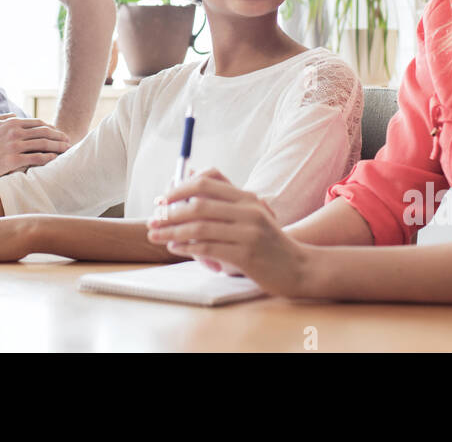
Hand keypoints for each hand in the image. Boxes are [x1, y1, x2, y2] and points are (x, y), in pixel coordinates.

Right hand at [0, 113, 71, 176]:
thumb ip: (4, 117)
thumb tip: (14, 115)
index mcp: (12, 123)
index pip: (37, 124)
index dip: (51, 128)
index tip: (58, 133)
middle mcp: (15, 132)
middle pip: (44, 132)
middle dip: (59, 136)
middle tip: (68, 141)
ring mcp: (14, 146)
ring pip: (43, 144)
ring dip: (57, 147)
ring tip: (66, 150)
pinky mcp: (12, 160)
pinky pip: (35, 158)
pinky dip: (47, 158)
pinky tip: (54, 159)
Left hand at [146, 169, 312, 296]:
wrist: (298, 267)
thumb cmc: (267, 242)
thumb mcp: (250, 216)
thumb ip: (223, 202)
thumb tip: (187, 184)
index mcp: (246, 198)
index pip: (206, 184)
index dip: (179, 189)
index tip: (161, 200)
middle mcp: (248, 211)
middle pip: (199, 204)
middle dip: (170, 212)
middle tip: (153, 220)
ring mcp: (248, 233)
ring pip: (199, 228)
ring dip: (172, 231)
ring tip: (156, 236)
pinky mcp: (247, 255)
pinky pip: (208, 248)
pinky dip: (186, 248)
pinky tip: (175, 248)